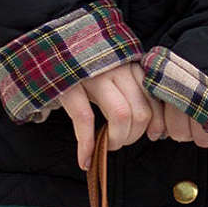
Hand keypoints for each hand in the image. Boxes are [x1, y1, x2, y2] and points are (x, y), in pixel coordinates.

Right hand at [58, 62, 207, 167]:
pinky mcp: (69, 83)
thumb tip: (158, 131)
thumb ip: (135, 94)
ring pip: (121, 116)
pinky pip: (85, 119)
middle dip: (133, 136)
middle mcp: (115, 66)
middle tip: (119, 140)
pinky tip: (84, 160)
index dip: (156, 122)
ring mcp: (92, 73)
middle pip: (140, 112)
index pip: (154, 98)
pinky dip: (86, 145)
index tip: (153, 135)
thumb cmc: (85, 67)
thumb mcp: (115, 74)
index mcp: (128, 64)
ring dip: (116, 140)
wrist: (50, 46)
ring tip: (106, 145)